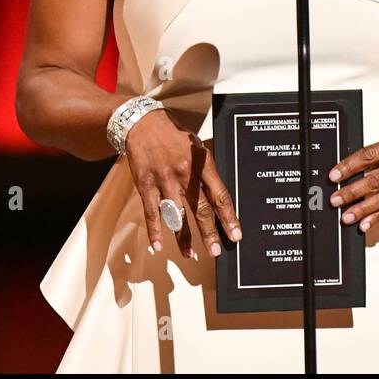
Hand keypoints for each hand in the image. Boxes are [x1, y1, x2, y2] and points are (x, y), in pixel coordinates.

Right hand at [122, 109, 242, 259]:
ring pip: (176, 215)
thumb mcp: (197, 147)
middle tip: (217, 252)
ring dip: (184, 238)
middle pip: (200, 208)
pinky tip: (159, 246)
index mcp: (202, 162)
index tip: (235, 234)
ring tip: (191, 255)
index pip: (219, 194)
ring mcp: (164, 180)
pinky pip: (152, 212)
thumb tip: (219, 198)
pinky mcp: (146, 185)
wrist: (143, 124)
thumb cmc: (174, 137)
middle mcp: (185, 172)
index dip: (228, 217)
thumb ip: (207, 171)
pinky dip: (155, 231)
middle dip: (209, 233)